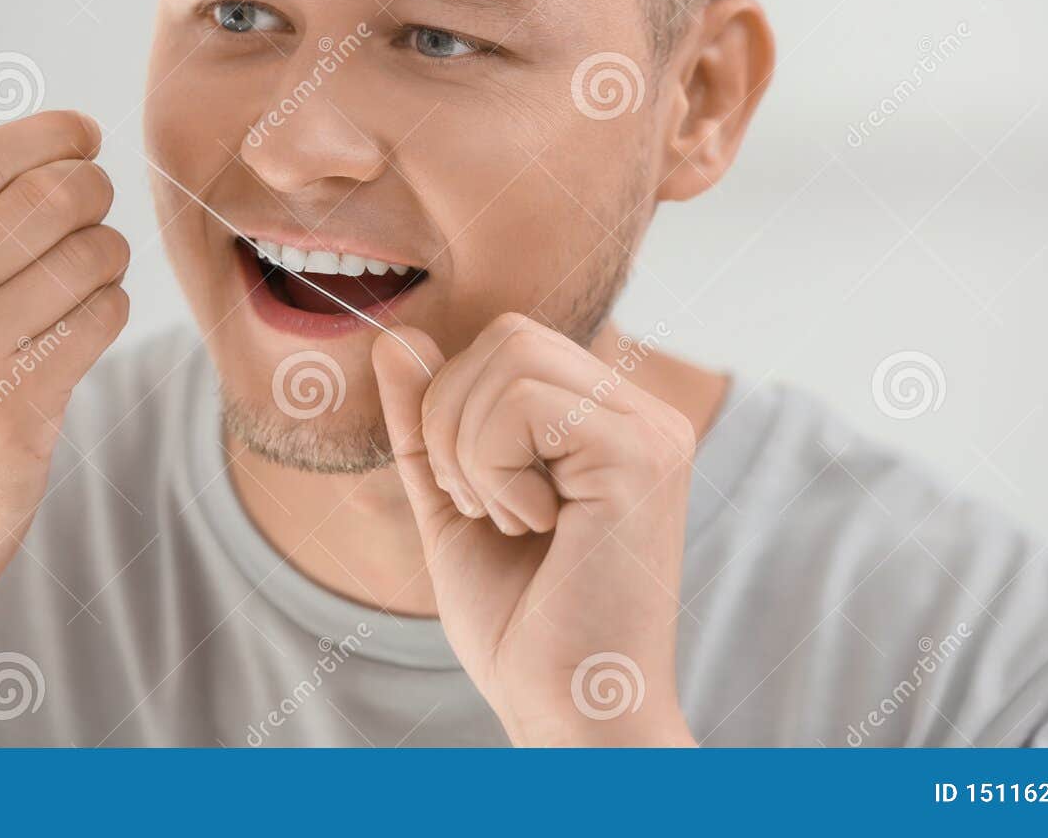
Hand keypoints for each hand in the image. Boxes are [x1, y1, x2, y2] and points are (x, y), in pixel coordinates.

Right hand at [0, 109, 128, 615]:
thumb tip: (43, 156)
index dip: (42, 136)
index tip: (81, 132)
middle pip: (40, 202)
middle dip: (90, 187)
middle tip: (98, 199)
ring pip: (84, 258)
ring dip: (108, 253)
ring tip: (94, 269)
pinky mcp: (17, 412)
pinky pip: (101, 320)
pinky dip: (112, 308)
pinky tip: (92, 319)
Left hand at [371, 314, 697, 745]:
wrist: (567, 710)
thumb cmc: (521, 626)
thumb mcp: (451, 503)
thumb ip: (425, 422)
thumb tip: (395, 337)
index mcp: (610, 420)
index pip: (507, 342)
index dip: (455, 407)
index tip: (480, 500)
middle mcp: (644, 413)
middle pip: (507, 335)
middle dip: (453, 421)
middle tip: (485, 509)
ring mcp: (651, 429)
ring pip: (510, 358)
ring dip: (471, 452)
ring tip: (512, 523)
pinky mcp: (643, 455)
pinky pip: (522, 404)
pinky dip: (495, 472)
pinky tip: (537, 529)